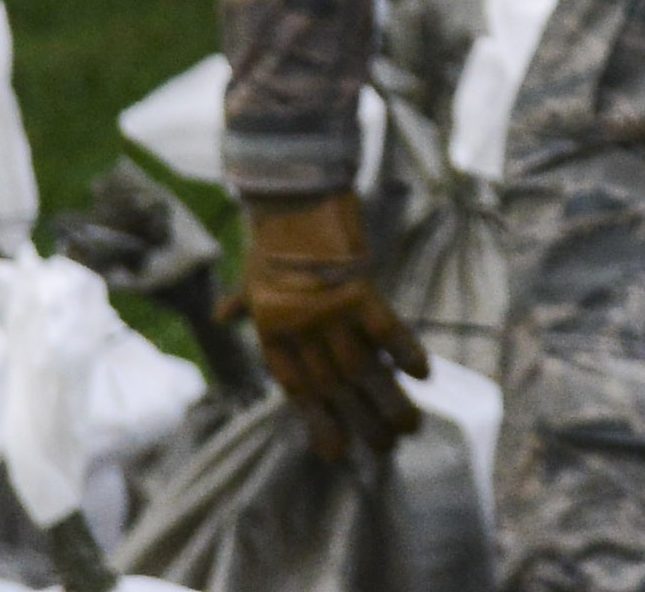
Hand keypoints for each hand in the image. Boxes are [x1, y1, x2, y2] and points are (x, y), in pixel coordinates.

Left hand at [232, 189, 427, 458]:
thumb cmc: (270, 233)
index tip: (335, 452)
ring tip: (409, 428)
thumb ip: (242, 300)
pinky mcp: (358, 288)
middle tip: (385, 450)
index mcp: (274, 331)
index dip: (316, 422)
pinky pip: (384, 328)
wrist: (289, 193)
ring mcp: (329, 312)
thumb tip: (222, 315)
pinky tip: (422, 374)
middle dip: (360, 420)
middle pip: (333, 386)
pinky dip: (403, 350)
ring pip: (361, 367)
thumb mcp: (250, 271)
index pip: (296, 388)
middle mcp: (300, 329)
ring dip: (387, 400)